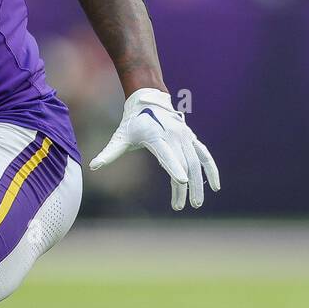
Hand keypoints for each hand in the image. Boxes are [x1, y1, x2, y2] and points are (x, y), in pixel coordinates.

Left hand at [89, 88, 219, 210]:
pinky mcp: (191, 139)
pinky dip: (211, 169)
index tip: (180, 182)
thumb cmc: (132, 122)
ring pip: (196, 162)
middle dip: (185, 187)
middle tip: (182, 206)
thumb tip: (93, 166)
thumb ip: (109, 153)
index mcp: (156, 136)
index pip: (167, 154)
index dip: (174, 167)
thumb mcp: (120, 137)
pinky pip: (205, 155)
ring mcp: (185, 137)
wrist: (149, 101)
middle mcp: (174, 136)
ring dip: (198, 183)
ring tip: (195, 203)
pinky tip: (215, 186)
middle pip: (184, 164)